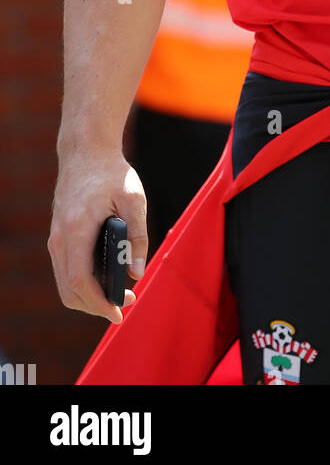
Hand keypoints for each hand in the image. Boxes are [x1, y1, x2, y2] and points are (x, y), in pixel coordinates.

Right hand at [48, 151, 147, 324]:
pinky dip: (83, 282)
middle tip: (126, 303)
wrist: (86, 151)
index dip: (98, 303)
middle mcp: (60, 238)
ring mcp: (56, 238)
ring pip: (65, 284)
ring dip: (90, 296)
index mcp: (76, 229)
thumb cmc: (111, 173)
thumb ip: (137, 236)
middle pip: (69, 290)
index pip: (80, 281)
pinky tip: (106, 279)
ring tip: (119, 293)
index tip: (119, 312)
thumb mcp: (133, 199)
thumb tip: (137, 273)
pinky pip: (66, 270)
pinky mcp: (59, 236)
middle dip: (96, 305)